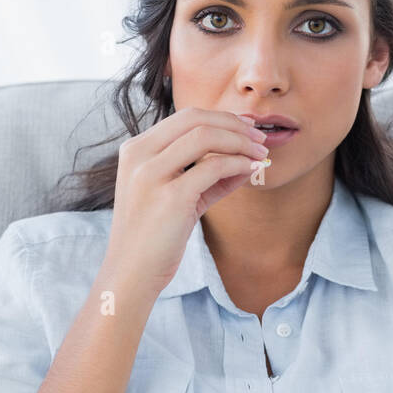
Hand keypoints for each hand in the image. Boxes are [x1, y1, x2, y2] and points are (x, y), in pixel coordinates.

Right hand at [106, 107, 269, 296]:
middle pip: (195, 119)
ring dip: (240, 141)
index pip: (184, 117)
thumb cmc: (153, 239)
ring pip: (206, 136)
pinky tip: (251, 169)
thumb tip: (245, 160)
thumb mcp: (175, 198)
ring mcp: (152, 174)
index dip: (220, 118)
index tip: (245, 128)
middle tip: (259, 137)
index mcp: (135, 150)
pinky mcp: (171, 197)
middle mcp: (139, 155)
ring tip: (260, 153)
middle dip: (233, 124)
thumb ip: (205, 177)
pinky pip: (214, 167)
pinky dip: (238, 164)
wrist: (131, 274)